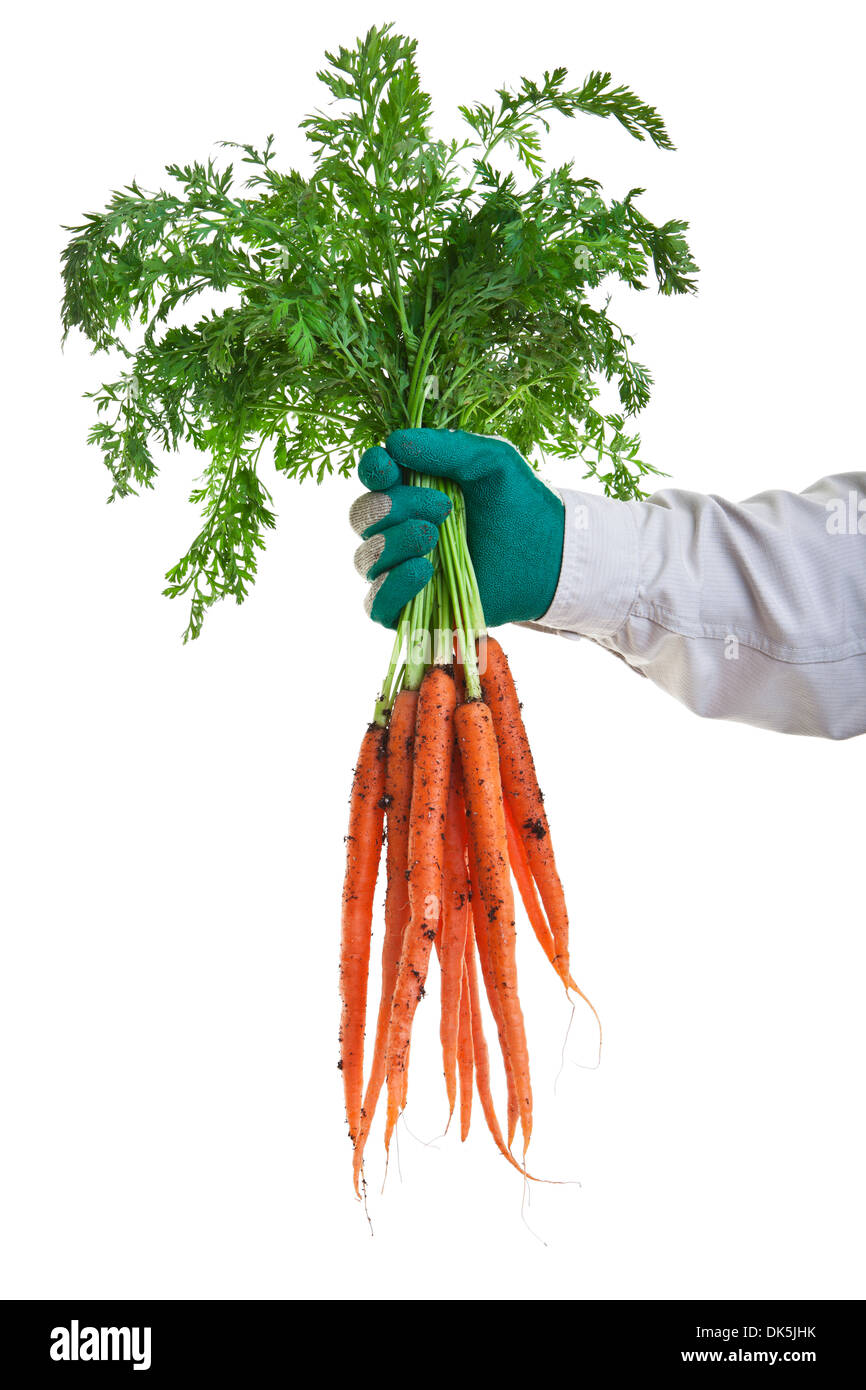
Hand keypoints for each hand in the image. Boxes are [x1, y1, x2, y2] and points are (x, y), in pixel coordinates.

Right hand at [349, 429, 564, 627]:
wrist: (549, 557)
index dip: (372, 471)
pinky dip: (391, 587)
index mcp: (411, 488)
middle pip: (362, 516)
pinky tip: (423, 570)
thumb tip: (393, 444)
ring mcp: (401, 569)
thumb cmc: (520, 504)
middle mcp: (398, 528)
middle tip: (442, 508)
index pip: (371, 476)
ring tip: (434, 537)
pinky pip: (375, 605)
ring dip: (394, 543)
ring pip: (365, 558)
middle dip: (392, 508)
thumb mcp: (492, 461)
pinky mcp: (411, 608)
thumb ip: (447, 447)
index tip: (390, 468)